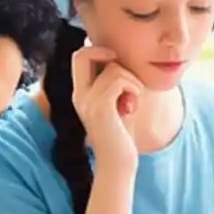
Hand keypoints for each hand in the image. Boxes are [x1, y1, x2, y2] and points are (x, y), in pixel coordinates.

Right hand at [70, 45, 141, 168]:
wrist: (118, 163)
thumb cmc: (122, 135)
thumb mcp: (117, 104)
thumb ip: (114, 84)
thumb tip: (120, 60)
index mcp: (81, 93)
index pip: (79, 56)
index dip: (98, 50)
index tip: (117, 62)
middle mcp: (79, 95)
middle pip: (83, 54)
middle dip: (107, 54)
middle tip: (124, 75)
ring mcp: (87, 101)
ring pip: (113, 68)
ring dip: (132, 81)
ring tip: (133, 100)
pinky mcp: (100, 108)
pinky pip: (120, 80)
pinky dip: (134, 89)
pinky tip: (133, 106)